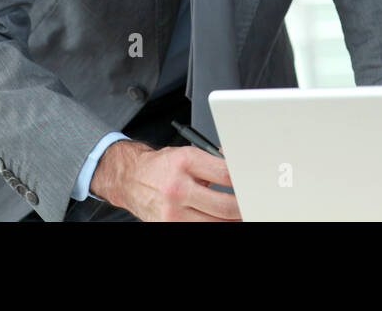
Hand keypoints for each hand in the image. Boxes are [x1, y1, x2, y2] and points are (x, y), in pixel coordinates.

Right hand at [90, 140, 241, 220]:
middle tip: (251, 204)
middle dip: (242, 207)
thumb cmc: (161, 166)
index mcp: (185, 162)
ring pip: (215, 223)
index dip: (243, 181)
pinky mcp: (167, 225)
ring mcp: (172, 211)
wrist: (130, 178)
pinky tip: (218, 219)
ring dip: (231, 219)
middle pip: (225, 205)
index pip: (226, 175)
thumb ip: (213, 161)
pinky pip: (199, 229)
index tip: (251, 184)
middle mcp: (178, 188)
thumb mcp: (187, 153)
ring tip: (236, 214)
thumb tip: (238, 169)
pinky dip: (213, 223)